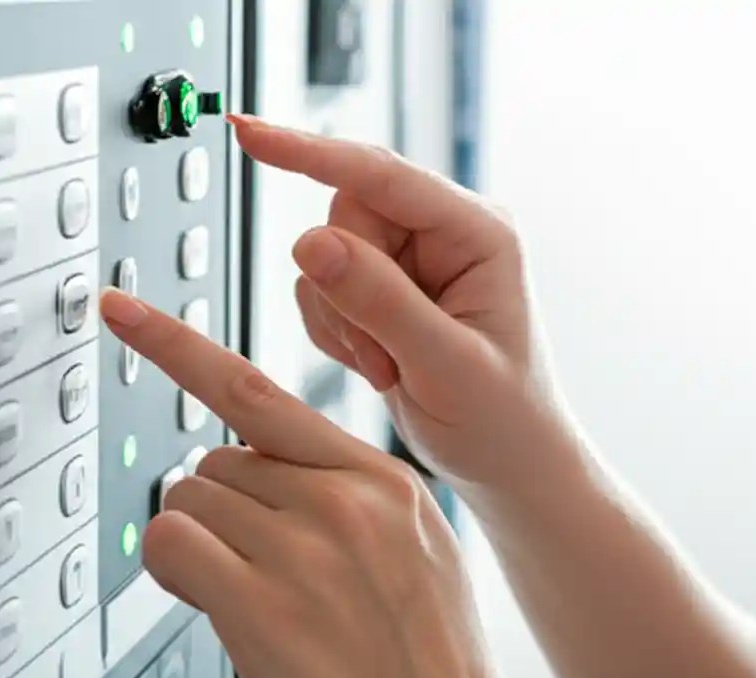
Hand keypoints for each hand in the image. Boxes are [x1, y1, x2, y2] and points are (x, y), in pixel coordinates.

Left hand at [99, 289, 513, 677]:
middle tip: (252, 564)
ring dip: (200, 544)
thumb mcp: (414, 549)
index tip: (122, 310)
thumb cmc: (424, 660)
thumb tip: (268, 468)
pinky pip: (171, 543)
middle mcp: (344, 501)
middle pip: (216, 459)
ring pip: (189, 499)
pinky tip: (210, 599)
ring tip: (249, 594)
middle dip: (220, 509)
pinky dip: (173, 569)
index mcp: (383, 479)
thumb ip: (346, 493)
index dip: (176, 346)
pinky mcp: (262, 604)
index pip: (257, 390)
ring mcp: (304, 549)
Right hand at [232, 115, 576, 490]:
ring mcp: (407, 260)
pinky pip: (318, 290)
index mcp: (476, 230)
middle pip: (342, 218)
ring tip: (390, 365)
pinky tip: (378, 362)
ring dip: (341, 322)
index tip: (249, 135)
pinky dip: (334, 334)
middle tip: (382, 353)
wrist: (506, 464)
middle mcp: (440, 233)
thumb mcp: (446, 364)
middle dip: (345, 292)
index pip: (378, 174)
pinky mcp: (379, 288)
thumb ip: (379, 301)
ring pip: (322, 256)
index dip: (309, 152)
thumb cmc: (504, 419)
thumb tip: (311, 242)